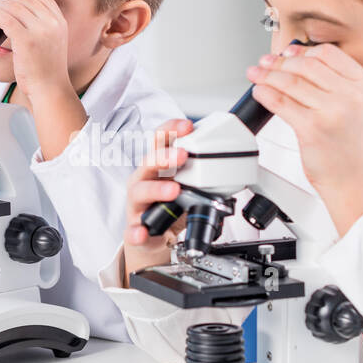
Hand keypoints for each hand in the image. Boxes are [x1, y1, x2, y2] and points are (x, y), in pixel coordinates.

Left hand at [0, 0, 72, 100]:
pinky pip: (7, 21)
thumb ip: (43, 26)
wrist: (50, 87)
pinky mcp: (27, 41)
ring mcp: (40, 31)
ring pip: (14, 8)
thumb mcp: (53, 42)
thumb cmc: (48, 69)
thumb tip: (21, 13)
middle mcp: (52, 23)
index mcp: (59, 22)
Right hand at [121, 118, 193, 281]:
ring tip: (174, 190)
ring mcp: (137, 204)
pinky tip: (143, 232)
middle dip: (165, 157)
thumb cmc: (168, 204)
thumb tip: (229, 165)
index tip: (187, 126)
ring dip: (157, 189)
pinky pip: (133, 230)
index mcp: (157, 166)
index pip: (160, 141)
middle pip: (149, 162)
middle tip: (182, 155)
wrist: (153, 235)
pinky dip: (138, 231)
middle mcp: (144, 180)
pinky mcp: (135, 228)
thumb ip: (201, 174)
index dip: (171, 130)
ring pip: (141, 192)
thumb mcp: (186, 184)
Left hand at [246, 43, 362, 233]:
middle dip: (278, 62)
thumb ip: (332, 82)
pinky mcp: (312, 128)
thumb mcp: (353, 105)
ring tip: (256, 75)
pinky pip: (280, 102)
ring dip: (266, 76)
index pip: (328, 53)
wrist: (352, 178)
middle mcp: (350, 95)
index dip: (302, 51)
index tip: (286, 53)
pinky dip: (265, 94)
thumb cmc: (348, 144)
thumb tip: (293, 60)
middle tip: (264, 63)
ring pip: (290, 82)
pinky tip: (259, 92)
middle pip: (306, 65)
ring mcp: (332, 111)